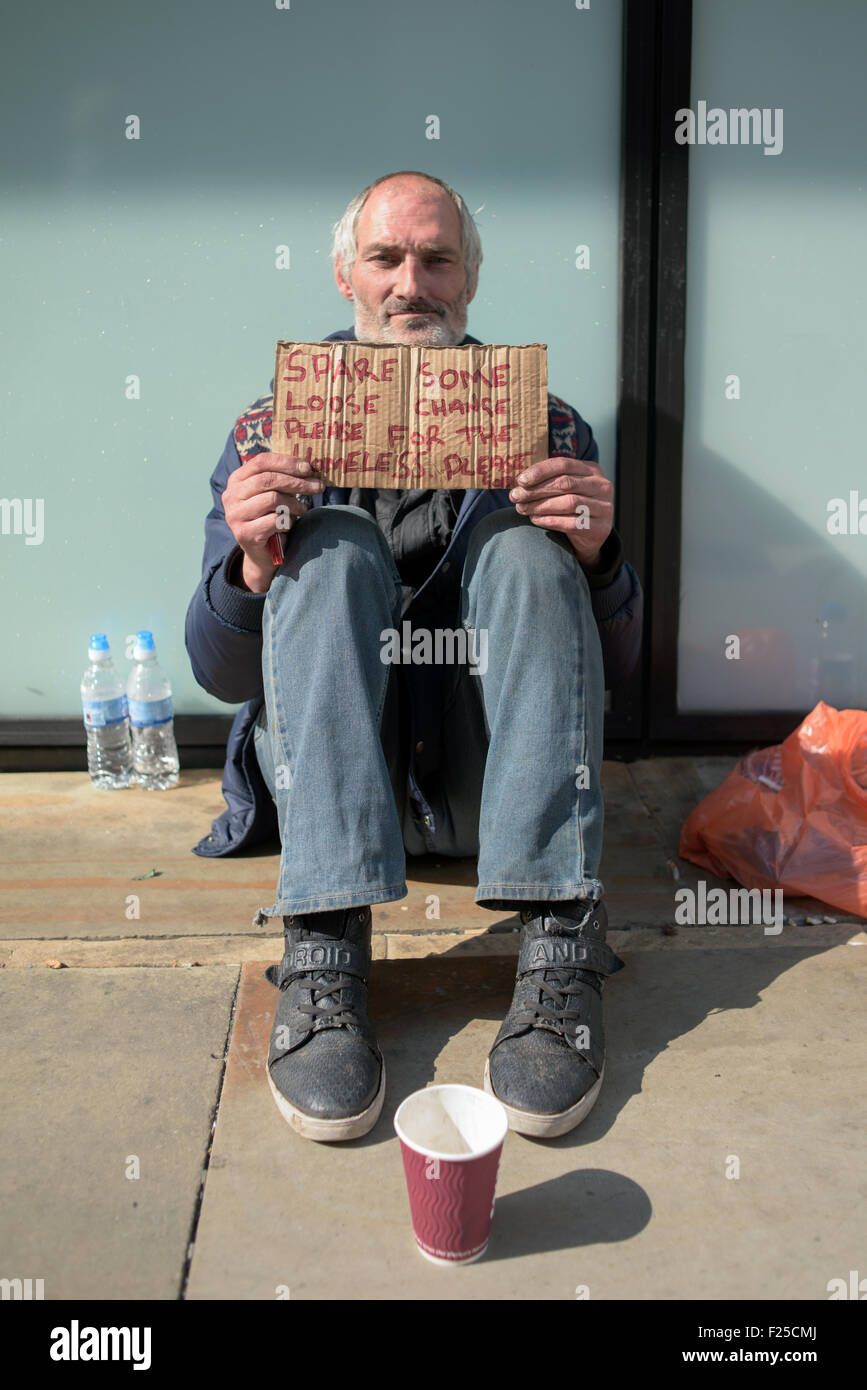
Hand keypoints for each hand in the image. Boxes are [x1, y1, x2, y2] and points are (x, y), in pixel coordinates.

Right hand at [221, 451, 324, 591]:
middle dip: (297, 482)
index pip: (261, 461)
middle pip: (268, 480)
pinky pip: (274, 520)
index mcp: (237, 480)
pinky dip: (288, 521)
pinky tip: (290, 523)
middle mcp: (231, 496)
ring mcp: (235, 515)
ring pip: (272, 499)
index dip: (287, 462)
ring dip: (294, 503)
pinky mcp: (244, 533)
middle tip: (318, 487)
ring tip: (303, 509)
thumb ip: (283, 478)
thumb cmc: (270, 518)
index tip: (308, 468)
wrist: (262, 554)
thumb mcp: (273, 493)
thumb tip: (308, 466)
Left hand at [509, 455, 612, 568]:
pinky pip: (572, 523)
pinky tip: (536, 520)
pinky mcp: (600, 528)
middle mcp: (602, 486)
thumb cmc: (572, 507)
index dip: (540, 471)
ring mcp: (604, 507)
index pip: (563, 464)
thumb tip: (519, 482)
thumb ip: (548, 481)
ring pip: (569, 502)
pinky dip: (550, 521)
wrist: (591, 535)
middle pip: (565, 483)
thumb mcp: (565, 489)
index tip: (521, 481)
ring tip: (523, 509)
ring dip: (541, 506)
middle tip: (516, 497)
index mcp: (592, 470)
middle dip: (536, 490)